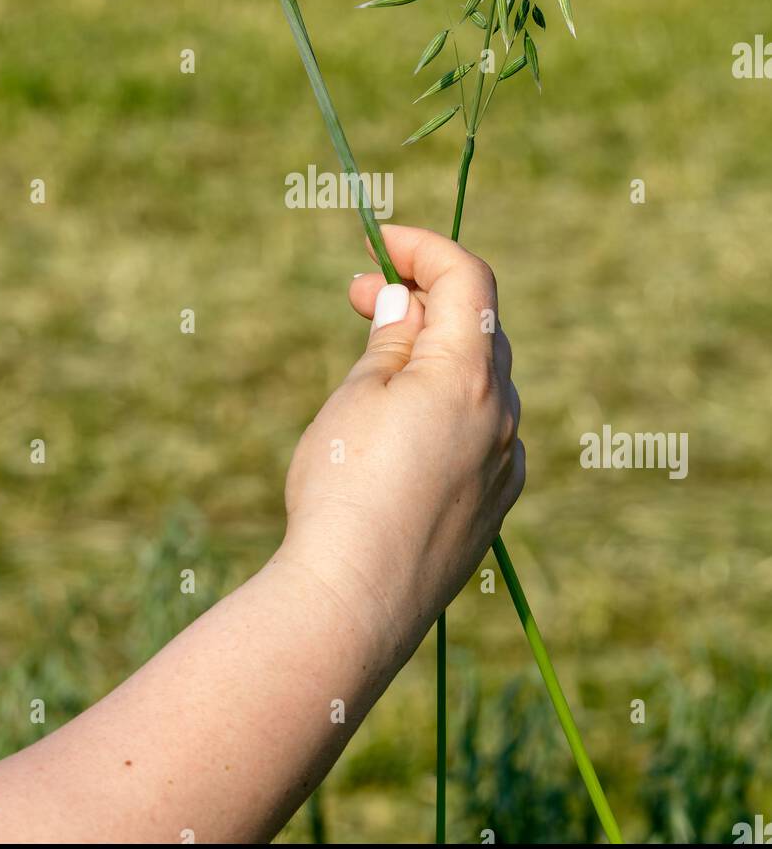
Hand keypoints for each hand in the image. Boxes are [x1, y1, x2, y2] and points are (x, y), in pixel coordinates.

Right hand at [281, 224, 523, 661]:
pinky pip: (482, 434)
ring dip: (436, 355)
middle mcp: (503, 416)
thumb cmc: (343, 487)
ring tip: (373, 366)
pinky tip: (401, 431)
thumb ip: (395, 338)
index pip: (469, 279)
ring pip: (481, 382)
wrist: (353, 603)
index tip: (380, 245)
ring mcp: (504, 464)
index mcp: (470, 375)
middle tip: (361, 299)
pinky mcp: (493, 506)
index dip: (425, 248)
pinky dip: (449, 408)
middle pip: (478, 327)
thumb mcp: (358, 395)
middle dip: (424, 300)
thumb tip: (413, 301)